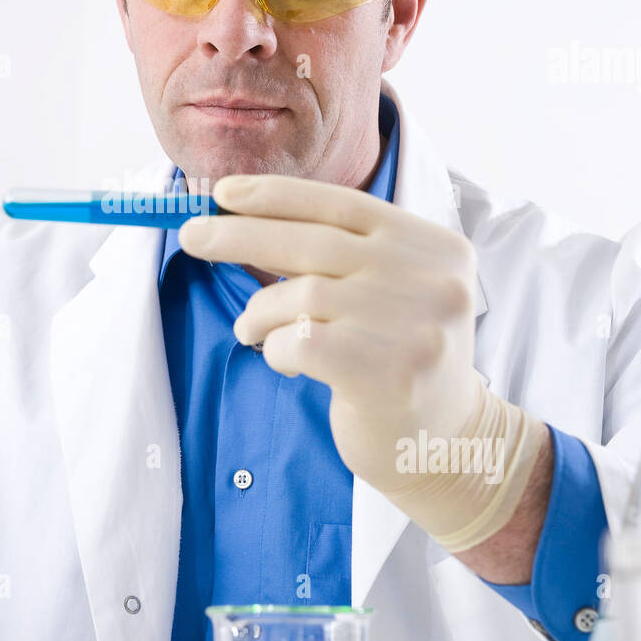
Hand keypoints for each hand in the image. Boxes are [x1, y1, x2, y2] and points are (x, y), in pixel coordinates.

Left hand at [178, 173, 543, 551]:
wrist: (448, 446)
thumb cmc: (398, 360)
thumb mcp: (388, 293)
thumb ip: (340, 256)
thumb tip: (242, 218)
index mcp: (434, 247)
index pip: (343, 203)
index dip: (277, 196)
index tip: (224, 194)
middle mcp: (430, 279)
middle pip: (314, 242)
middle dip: (240, 235)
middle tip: (191, 236)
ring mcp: (412, 326)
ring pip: (300, 295)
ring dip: (260, 314)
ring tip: (253, 331)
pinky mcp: (386, 373)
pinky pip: (300, 341)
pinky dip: (277, 349)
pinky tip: (285, 362)